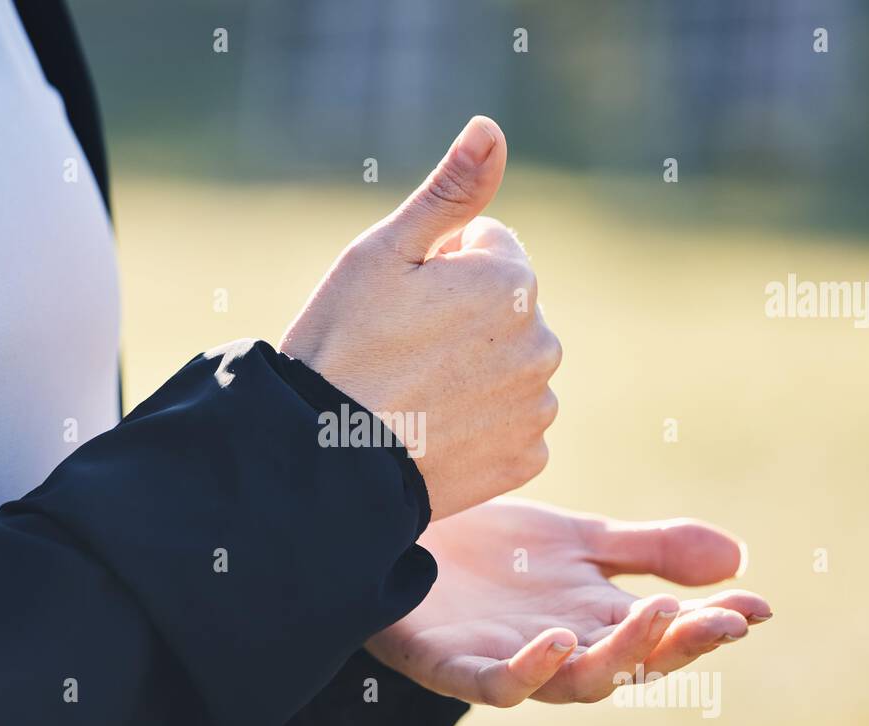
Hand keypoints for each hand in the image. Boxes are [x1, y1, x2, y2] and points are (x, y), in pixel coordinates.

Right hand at [279, 116, 559, 519]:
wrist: (326, 455)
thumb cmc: (343, 345)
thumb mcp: (384, 252)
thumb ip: (449, 191)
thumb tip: (491, 127)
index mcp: (510, 279)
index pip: (488, 249)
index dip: (437, 268)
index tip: (399, 305)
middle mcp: (541, 340)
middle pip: (502, 311)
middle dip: (462, 320)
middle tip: (401, 353)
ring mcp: (536, 403)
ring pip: (509, 369)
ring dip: (475, 373)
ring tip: (414, 394)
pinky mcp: (525, 455)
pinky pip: (511, 425)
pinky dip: (481, 426)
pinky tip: (436, 430)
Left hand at [366, 498, 771, 705]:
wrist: (395, 524)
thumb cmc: (486, 546)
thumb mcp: (578, 539)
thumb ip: (651, 550)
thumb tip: (740, 559)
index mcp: (592, 620)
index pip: (663, 633)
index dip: (711, 626)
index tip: (759, 608)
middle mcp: (556, 648)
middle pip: (626, 664)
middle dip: (676, 645)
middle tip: (719, 618)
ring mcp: (503, 659)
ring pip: (572, 682)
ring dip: (619, 654)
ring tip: (657, 611)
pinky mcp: (447, 662)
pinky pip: (493, 685)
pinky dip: (528, 671)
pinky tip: (556, 638)